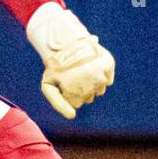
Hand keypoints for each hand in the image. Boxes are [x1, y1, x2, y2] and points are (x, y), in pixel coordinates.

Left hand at [27, 3, 114, 119]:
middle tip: (73, 76)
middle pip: (89, 98)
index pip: (77, 104)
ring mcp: (101, 74)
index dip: (69, 95)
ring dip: (92, 84)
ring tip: (82, 71)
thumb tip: (73, 116)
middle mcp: (90, 83)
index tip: (64, 83)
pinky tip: (92, 68)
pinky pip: (108, 81)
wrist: (65, 42)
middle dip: (81, 90)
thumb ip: (58, 104)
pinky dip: (101, 76)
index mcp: (75, 90)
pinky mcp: (109, 64)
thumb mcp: (48, 86)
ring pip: (99, 91)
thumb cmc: (56, 66)